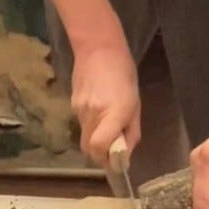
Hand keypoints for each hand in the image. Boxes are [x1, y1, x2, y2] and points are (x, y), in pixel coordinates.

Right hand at [71, 40, 140, 164]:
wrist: (98, 49)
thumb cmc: (124, 75)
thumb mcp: (136, 105)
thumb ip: (131, 133)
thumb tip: (125, 157)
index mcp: (113, 114)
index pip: (99, 148)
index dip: (106, 160)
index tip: (115, 160)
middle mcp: (93, 114)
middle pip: (89, 149)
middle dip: (100, 154)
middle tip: (112, 147)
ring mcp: (80, 109)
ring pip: (85, 137)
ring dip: (96, 138)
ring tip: (108, 122)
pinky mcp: (72, 104)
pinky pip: (82, 123)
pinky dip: (91, 125)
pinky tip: (99, 108)